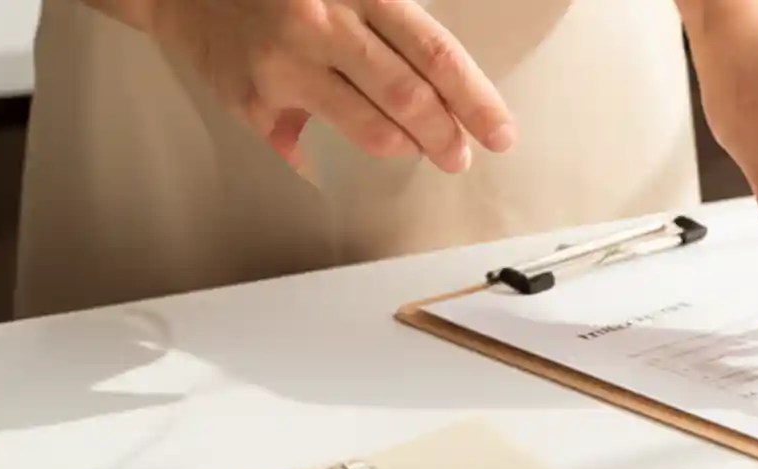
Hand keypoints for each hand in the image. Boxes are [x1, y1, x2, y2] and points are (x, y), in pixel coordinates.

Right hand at [148, 0, 515, 170]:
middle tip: (462, 155)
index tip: (500, 132)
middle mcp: (323, 23)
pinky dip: (343, 157)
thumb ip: (389, 26)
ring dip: (406, 148)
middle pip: (409, 96)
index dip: (475, 99)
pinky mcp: (256, 102)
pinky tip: (351, 153)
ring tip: (419, 149)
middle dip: (447, 136)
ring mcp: (287, 66)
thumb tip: (446, 89)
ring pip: (371, 129)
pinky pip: (318, 149)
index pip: (435, 53)